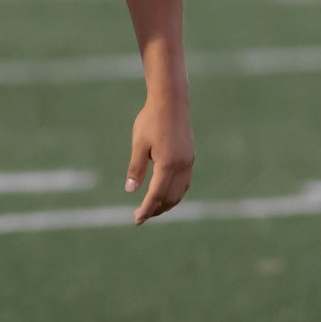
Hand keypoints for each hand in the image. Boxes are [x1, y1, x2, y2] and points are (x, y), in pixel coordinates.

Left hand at [124, 95, 194, 223]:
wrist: (171, 102)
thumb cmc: (151, 120)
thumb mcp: (139, 144)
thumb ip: (136, 168)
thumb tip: (131, 190)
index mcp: (167, 165)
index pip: (156, 195)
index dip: (146, 209)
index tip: (137, 219)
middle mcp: (181, 167)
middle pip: (170, 198)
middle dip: (156, 210)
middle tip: (141, 216)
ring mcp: (188, 162)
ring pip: (180, 193)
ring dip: (167, 204)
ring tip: (153, 208)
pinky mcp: (189, 157)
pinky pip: (184, 183)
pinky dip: (175, 193)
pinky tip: (165, 193)